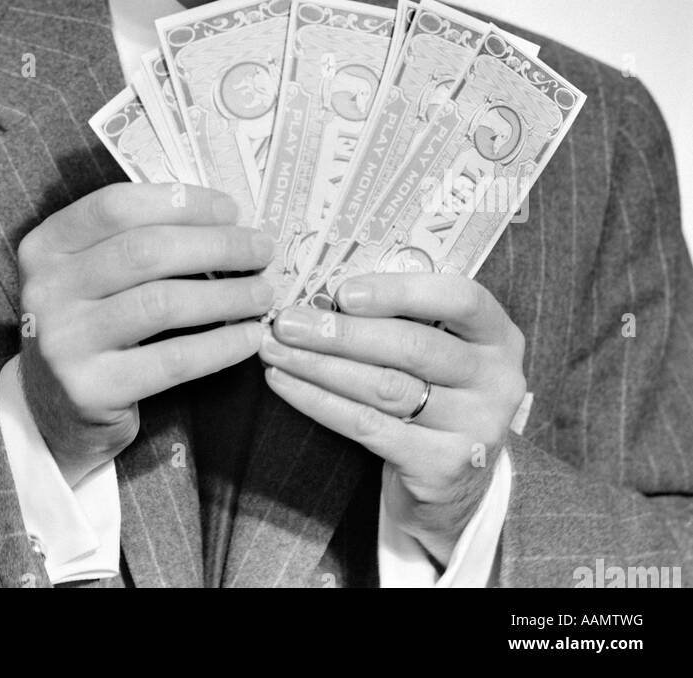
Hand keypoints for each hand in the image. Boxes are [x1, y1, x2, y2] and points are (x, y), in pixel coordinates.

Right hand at [18, 182, 271, 486]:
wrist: (52, 410)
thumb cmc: (92, 324)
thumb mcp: (92, 273)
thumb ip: (137, 239)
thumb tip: (226, 219)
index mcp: (47, 245)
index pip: (117, 206)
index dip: (181, 203)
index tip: (231, 209)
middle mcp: (45, 289)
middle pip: (145, 251)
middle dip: (216, 245)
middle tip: (261, 250)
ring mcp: (64, 341)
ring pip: (162, 303)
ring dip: (226, 295)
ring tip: (262, 293)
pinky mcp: (90, 389)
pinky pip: (171, 361)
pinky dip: (219, 346)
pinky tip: (249, 338)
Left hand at [260, 273, 525, 565]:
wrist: (454, 483)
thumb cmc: (434, 392)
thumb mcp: (439, 348)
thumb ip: (403, 316)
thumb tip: (323, 289)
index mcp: (499, 335)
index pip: (460, 297)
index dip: (400, 291)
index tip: (343, 292)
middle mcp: (498, 380)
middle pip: (413, 346)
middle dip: (341, 332)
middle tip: (287, 321)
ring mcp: (476, 427)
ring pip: (385, 387)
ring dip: (320, 364)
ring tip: (275, 348)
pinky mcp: (442, 466)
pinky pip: (368, 426)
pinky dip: (319, 402)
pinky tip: (286, 384)